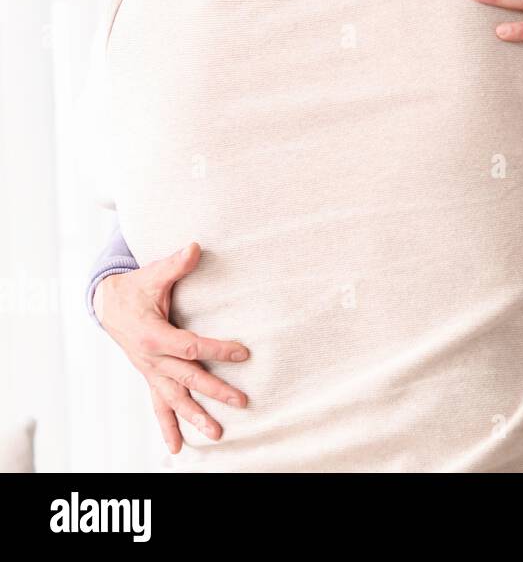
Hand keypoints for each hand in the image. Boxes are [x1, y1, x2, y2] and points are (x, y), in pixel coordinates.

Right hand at [95, 242, 248, 453]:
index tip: (243, 353)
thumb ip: (175, 264)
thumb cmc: (136, 288)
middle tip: (242, 402)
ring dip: (194, 417)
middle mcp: (150, 359)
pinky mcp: (150, 377)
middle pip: (186, 378)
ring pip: (173, 399)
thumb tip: (195, 246)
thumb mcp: (153, 274)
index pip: (190, 346)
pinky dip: (167, 427)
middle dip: (214, 391)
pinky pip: (158, 406)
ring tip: (217, 434)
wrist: (106, 304)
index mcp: (153, 335)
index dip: (216, 350)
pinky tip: (178, 448)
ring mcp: (149, 372)